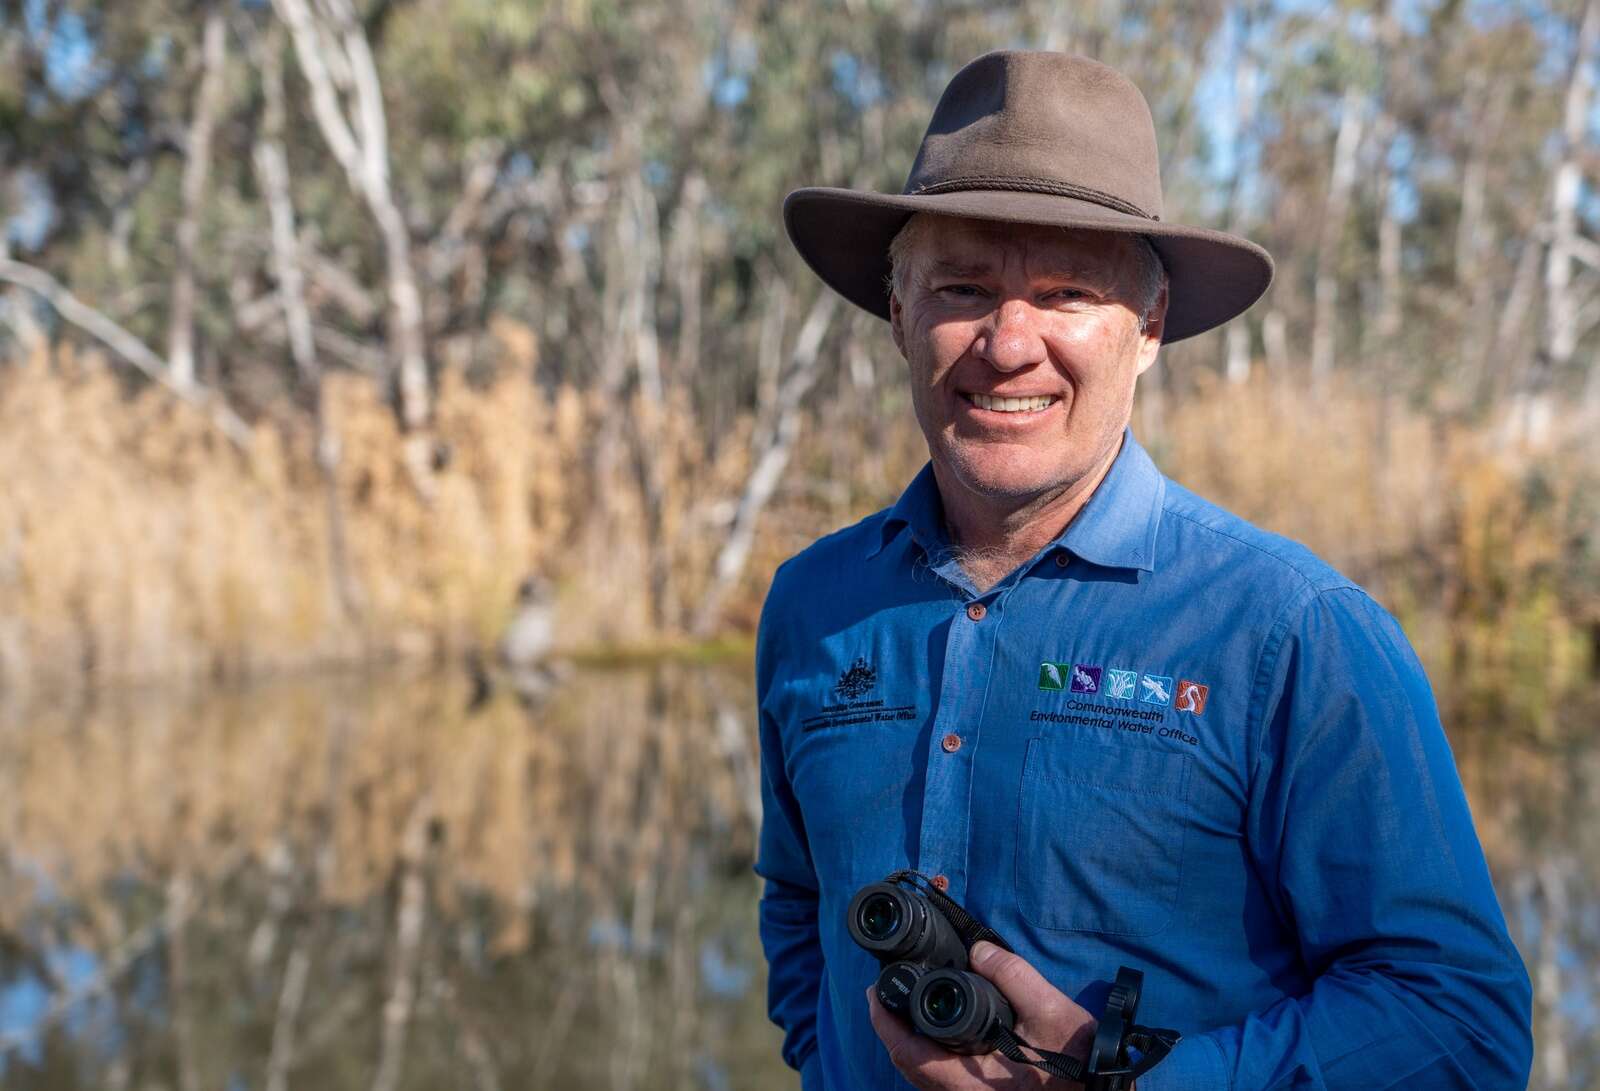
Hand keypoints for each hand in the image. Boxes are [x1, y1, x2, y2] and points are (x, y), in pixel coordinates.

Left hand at [866, 940, 1097, 1088]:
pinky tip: (938, 1032)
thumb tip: (979, 948)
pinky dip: (931, 1054)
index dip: (885, 1021)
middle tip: (885, 993)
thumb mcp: (1051, 1012)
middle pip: (909, 1067)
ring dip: (910, 1043)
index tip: (874, 991)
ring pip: (924, 1076)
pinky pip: (941, 1079)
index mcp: (970, 1083)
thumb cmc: (1081, 1063)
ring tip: (905, 1008)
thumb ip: (1013, 975)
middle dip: (891, 1029)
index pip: (909, 1055)